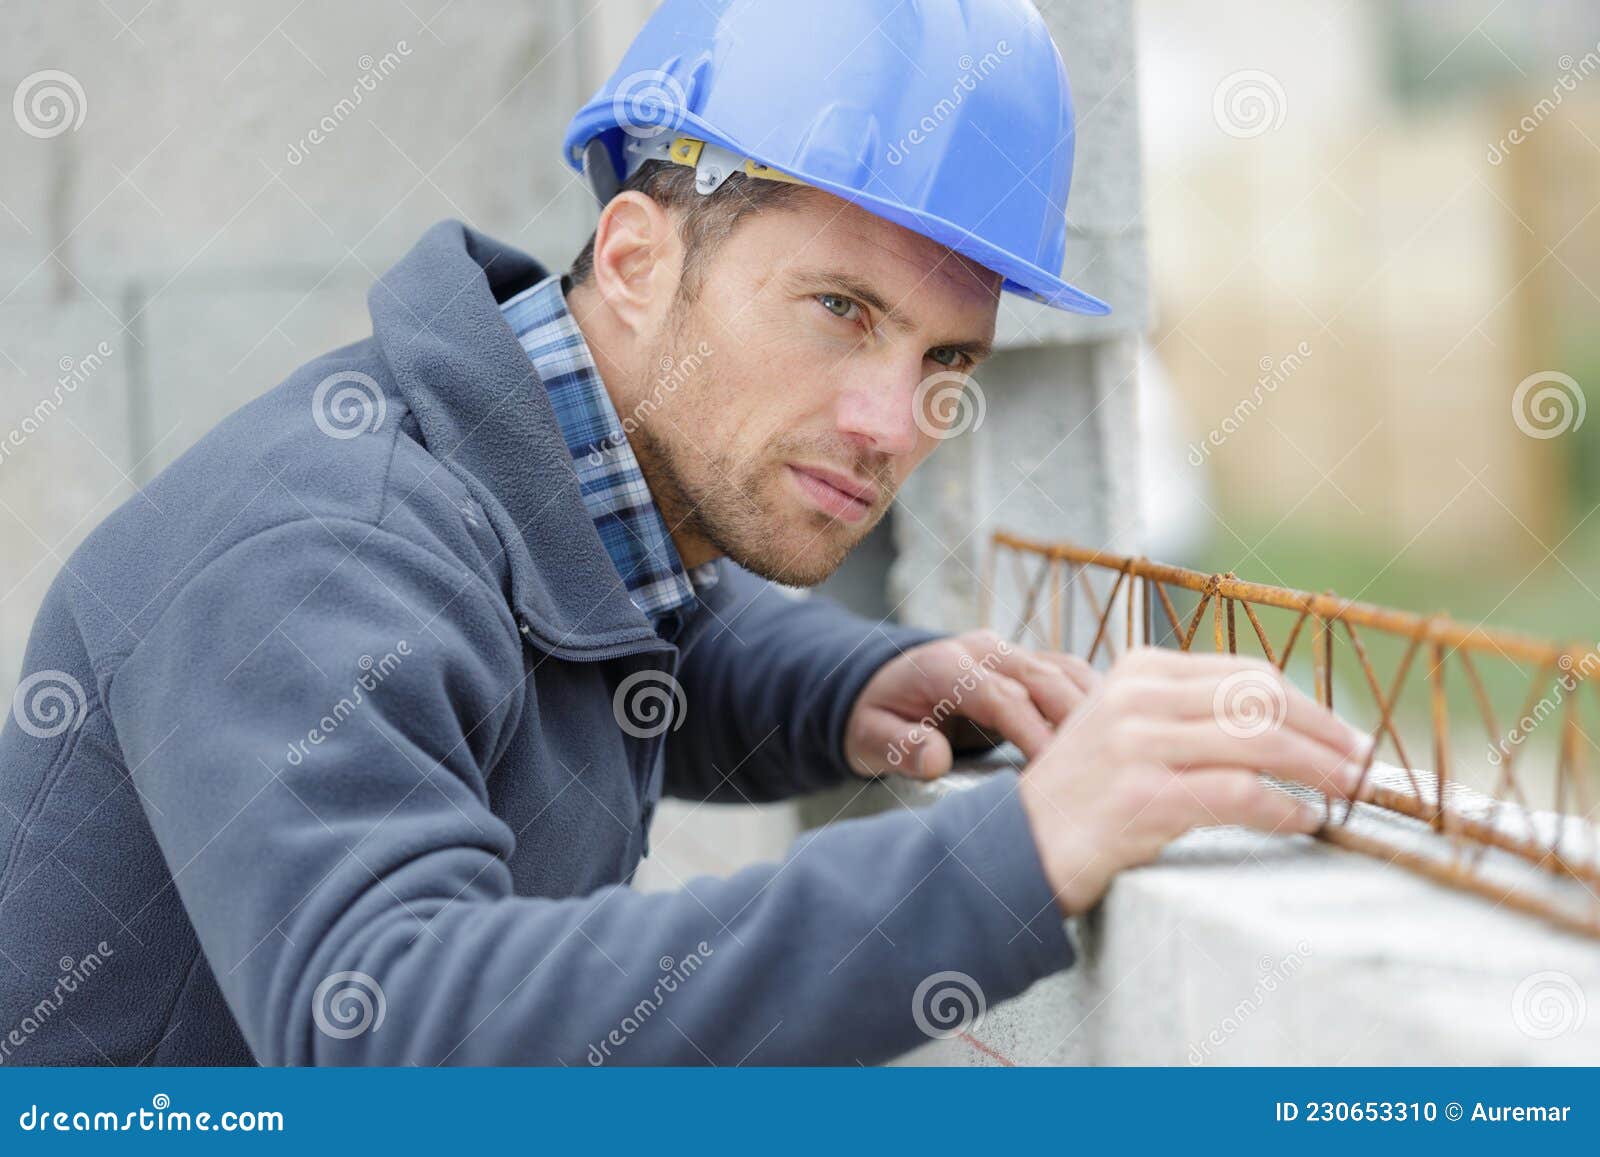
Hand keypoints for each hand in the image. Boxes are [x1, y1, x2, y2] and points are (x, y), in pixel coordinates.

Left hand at [844, 629, 1099, 779]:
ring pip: (1067, 672)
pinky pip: (1071, 675)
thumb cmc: (876, 717)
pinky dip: (1094, 703)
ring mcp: (1009, 652)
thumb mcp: (867, 737)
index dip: (1033, 734)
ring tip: (1118, 755)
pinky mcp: (1028, 662)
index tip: (1055, 773)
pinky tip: (1111, 737)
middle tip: (1105, 769)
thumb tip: (933, 759)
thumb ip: (897, 746)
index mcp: (945, 666)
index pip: (1002, 698)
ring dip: (1095, 711)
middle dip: (1078, 724)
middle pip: (1046, 680)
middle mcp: (983, 651)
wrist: (880, 685)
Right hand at [1017, 646, 1370, 916]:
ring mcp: (1137, 743)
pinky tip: (1301, 821)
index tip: (1343, 733)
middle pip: (1260, 698)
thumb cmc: (1082, 797)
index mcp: (1137, 670)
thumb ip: (1184, 714)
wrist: (1015, 847)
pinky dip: (1283, 807)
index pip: (1244, 672)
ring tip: (1345, 792)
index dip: (1307, 703)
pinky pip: (1239, 792)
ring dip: (1318, 768)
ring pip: (1258, 740)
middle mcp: (1137, 696)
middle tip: (1360, 763)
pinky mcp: (1143, 795)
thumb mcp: (1124, 731)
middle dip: (1324, 731)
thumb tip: (1276, 723)